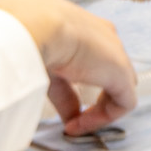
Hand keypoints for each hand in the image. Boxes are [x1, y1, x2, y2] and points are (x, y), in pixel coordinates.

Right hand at [0, 0, 136, 135]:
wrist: (35, 25)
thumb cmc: (26, 33)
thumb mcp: (41, 62)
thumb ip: (58, 90)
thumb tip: (63, 113)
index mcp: (82, 26)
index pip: (89, 58)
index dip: (76, 84)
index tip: (58, 100)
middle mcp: (103, 37)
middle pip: (108, 73)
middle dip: (91, 98)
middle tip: (71, 118)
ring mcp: (116, 53)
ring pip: (118, 88)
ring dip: (97, 111)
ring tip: (74, 126)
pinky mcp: (121, 73)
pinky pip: (124, 102)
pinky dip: (104, 118)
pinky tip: (81, 124)